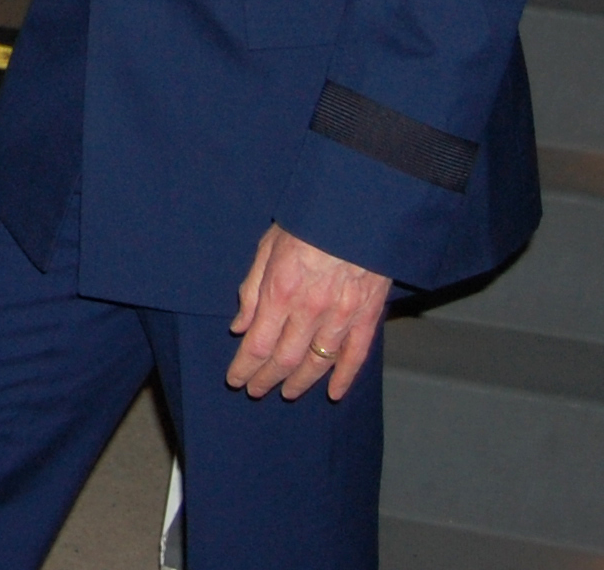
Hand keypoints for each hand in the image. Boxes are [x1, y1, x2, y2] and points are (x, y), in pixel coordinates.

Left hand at [227, 224, 390, 401]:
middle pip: (284, 360)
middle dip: (267, 379)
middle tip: (257, 391)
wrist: (357, 210)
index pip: (256, 345)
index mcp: (280, 293)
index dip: (244, 368)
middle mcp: (309, 311)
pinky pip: (356, 356)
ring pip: (317, 363)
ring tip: (287, 392)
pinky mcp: (367, 316)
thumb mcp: (267, 247)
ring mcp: (341, 317)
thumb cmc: (308, 222)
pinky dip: (345, 378)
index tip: (236, 380)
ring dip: (300, 382)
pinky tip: (334, 393)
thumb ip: (252, 289)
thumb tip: (239, 326)